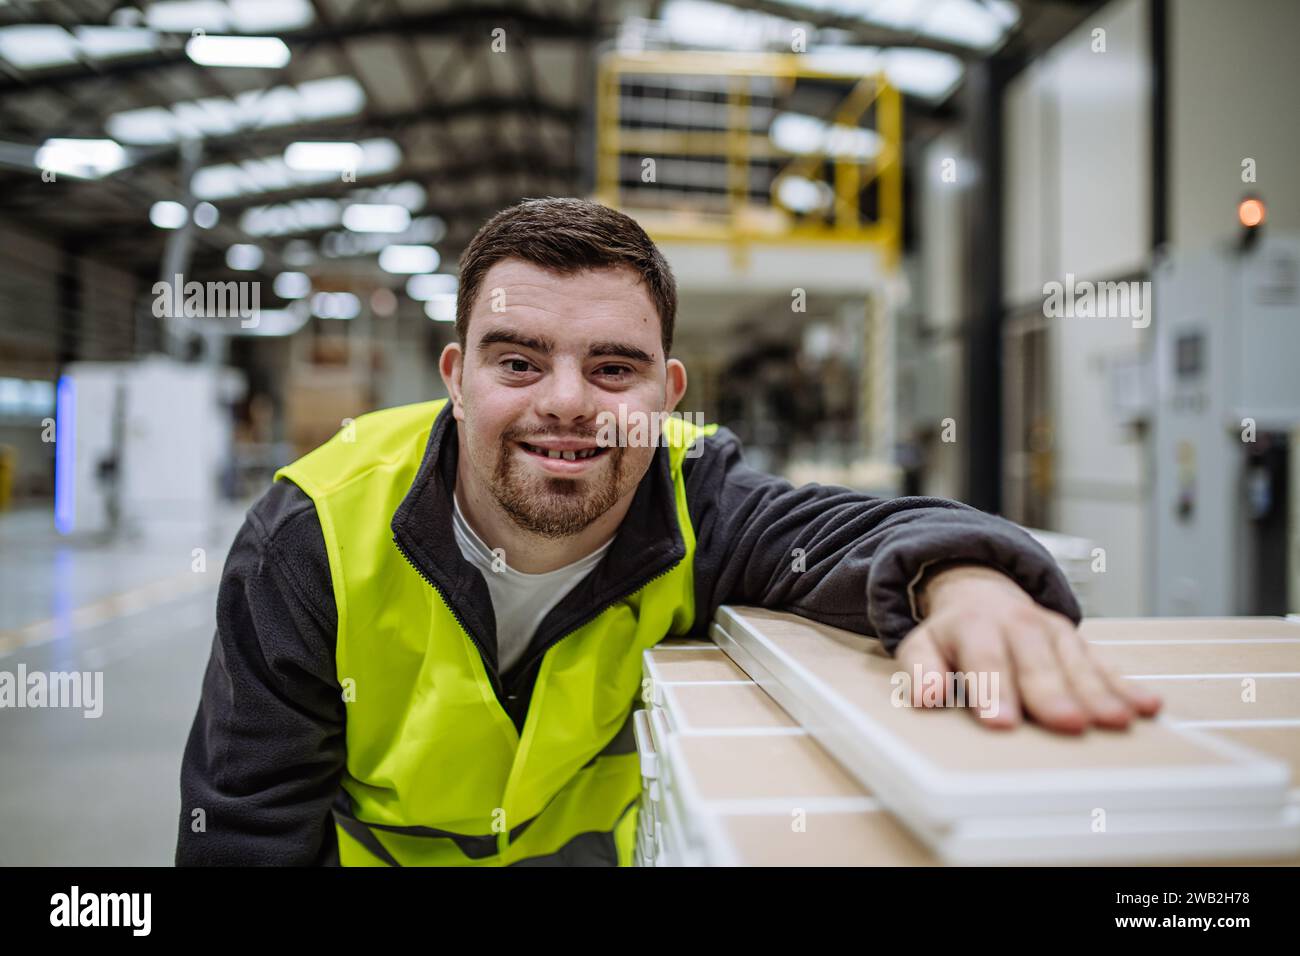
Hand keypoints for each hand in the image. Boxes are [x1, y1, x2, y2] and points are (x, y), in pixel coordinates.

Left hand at [896, 564, 1161, 732]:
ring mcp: (1054, 631)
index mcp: (974, 626)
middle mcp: (1019, 624)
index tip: (1001, 722)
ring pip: (1076, 662)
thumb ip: (921, 669)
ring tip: (1117, 721)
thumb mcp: (923, 644)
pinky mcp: (1080, 643)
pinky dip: (1127, 685)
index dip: (991, 689)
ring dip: (1098, 692)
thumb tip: (926, 698)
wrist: (980, 591)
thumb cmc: (951, 636)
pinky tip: (1150, 707)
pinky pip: (1106, 663)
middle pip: (1036, 660)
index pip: (983, 659)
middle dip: (1052, 692)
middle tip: (1068, 723)